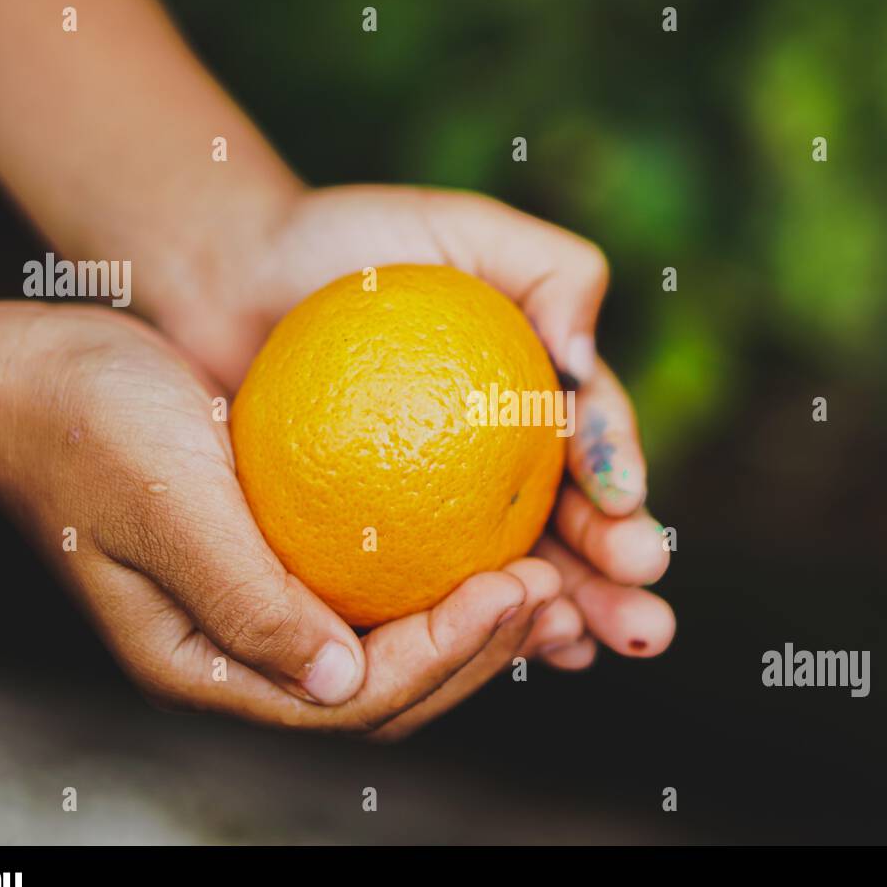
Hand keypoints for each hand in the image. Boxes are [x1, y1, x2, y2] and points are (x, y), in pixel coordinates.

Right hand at [0, 302, 558, 736]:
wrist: (36, 376)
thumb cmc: (89, 427)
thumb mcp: (167, 504)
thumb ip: (245, 598)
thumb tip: (340, 685)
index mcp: (208, 664)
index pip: (351, 699)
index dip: (443, 655)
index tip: (510, 587)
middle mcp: (245, 653)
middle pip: (386, 691)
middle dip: (477, 651)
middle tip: (547, 587)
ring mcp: (266, 609)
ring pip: (393, 645)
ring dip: (474, 623)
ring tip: (545, 574)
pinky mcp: (283, 559)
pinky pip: (377, 586)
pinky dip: (440, 574)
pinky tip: (493, 534)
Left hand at [151, 185, 675, 669]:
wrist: (240, 282)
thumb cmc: (352, 246)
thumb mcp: (463, 228)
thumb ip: (550, 268)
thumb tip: (583, 361)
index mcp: (538, 392)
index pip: (591, 436)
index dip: (616, 472)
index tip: (621, 505)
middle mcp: (504, 458)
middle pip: (577, 522)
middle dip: (619, 575)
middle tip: (646, 615)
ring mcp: (446, 507)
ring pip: (522, 571)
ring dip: (570, 617)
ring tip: (594, 648)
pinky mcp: (387, 544)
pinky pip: (438, 593)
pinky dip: (482, 628)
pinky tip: (519, 657)